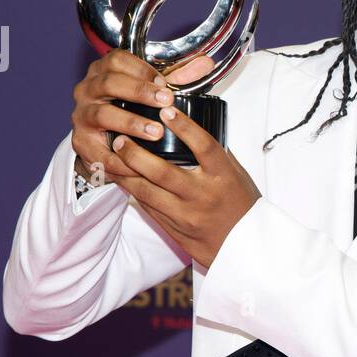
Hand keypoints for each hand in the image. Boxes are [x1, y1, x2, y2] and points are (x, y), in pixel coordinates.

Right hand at [71, 49, 215, 184]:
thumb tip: (205, 63)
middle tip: (166, 102)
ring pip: (102, 114)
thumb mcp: (154, 92)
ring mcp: (82, 116)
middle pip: (109, 83)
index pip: (117, 59)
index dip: (141, 69)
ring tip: (156, 132)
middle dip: (139, 91)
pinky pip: (99, 151)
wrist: (107, 143)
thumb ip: (178, 78)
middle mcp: (87, 90)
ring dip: (131, 122)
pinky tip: (139, 162)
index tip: (165, 82)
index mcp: (104, 71)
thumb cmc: (132, 110)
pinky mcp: (81, 143)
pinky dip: (120, 158)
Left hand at [109, 106, 262, 269]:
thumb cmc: (242, 205)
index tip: (166, 110)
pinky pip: (147, 206)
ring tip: (111, 156)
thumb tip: (190, 128)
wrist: (245, 246)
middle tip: (120, 138)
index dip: (184, 127)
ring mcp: (186, 214)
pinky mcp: (174, 228)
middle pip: (162, 171)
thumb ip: (215, 154)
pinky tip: (121, 177)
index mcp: (223, 177)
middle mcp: (202, 195)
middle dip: (135, 153)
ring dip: (125, 172)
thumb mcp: (236, 174)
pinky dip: (132, 190)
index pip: (203, 146)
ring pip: (146, 191)